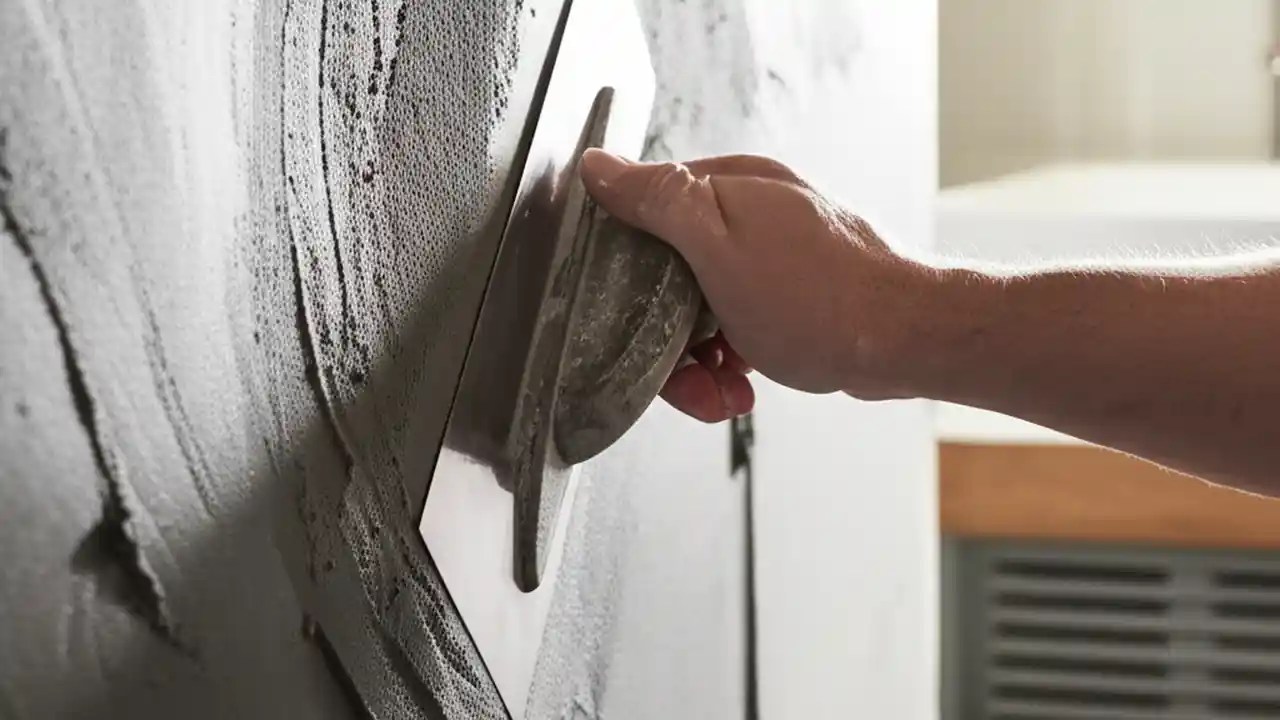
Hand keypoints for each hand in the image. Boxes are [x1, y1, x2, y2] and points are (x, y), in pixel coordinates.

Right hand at [580, 150, 934, 421]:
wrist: (905, 339)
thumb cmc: (820, 299)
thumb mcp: (717, 246)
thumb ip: (656, 201)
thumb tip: (600, 165)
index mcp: (725, 186)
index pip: (642, 217)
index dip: (624, 273)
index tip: (628, 318)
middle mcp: (747, 212)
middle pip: (668, 273)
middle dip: (666, 334)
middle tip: (686, 375)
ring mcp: (770, 253)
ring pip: (700, 308)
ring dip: (700, 360)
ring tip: (721, 394)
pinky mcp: (789, 291)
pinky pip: (736, 325)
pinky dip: (731, 361)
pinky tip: (741, 386)